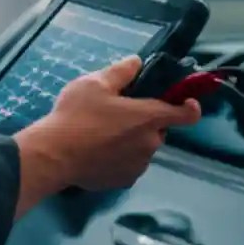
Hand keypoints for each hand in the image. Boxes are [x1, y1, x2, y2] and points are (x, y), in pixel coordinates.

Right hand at [12, 56, 200, 214]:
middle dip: (145, 121)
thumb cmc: (77, 115)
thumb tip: (137, 63)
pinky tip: (98, 152)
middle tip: (118, 114)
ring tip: (103, 134)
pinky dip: (120, 158)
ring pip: (143, 148)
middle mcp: (151, 143)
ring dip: (132, 141)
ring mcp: (139, 166)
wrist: (54, 156)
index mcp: (149, 117)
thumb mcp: (95, 83)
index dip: (189, 106)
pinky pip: (129, 165)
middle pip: (158, 129)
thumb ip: (121, 71)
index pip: (187, 114)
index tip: (184, 101)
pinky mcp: (124, 182)